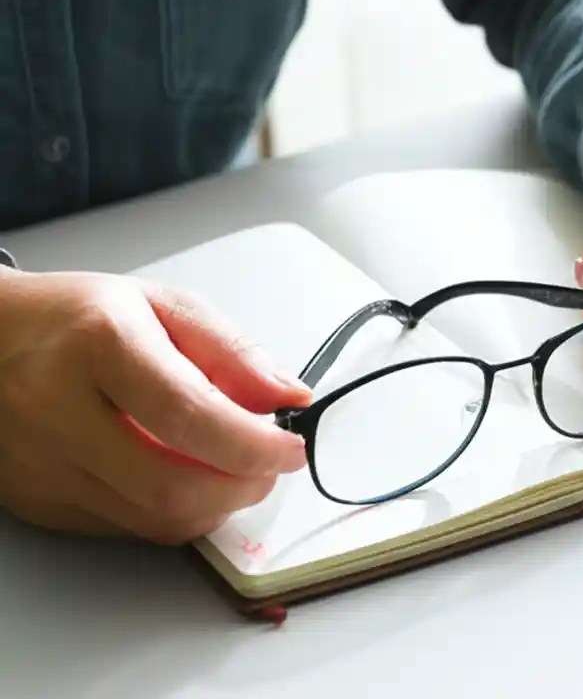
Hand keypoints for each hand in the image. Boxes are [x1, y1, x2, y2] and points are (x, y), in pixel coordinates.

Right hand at [0, 268, 309, 544]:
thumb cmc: (76, 319)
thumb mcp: (163, 307)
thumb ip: (233, 352)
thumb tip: (290, 396)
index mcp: (100, 344)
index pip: (190, 416)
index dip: (254, 444)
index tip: (289, 447)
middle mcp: (59, 409)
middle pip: (173, 487)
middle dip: (242, 487)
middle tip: (266, 466)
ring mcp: (43, 464)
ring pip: (154, 521)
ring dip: (214, 506)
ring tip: (229, 470)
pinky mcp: (38, 501)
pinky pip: (127, 528)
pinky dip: (172, 513)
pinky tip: (180, 477)